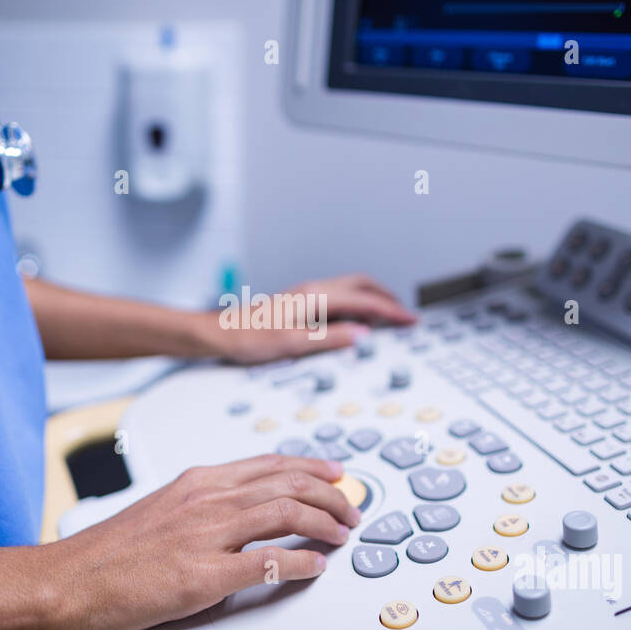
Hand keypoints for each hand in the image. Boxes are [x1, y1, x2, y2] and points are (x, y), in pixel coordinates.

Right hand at [55, 455, 358, 629]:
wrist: (66, 581)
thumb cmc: (106, 555)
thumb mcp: (161, 511)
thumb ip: (201, 507)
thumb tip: (238, 516)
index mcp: (196, 483)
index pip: (268, 464)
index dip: (310, 467)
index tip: (335, 475)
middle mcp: (205, 500)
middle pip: (286, 482)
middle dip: (329, 494)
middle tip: (350, 508)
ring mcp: (205, 535)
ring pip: (284, 512)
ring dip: (324, 522)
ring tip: (341, 534)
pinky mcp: (202, 574)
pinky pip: (268, 560)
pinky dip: (300, 562)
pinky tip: (314, 567)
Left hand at [210, 273, 416, 363]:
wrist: (220, 333)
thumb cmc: (248, 337)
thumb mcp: (291, 344)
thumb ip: (329, 339)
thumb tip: (361, 335)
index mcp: (315, 297)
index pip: (364, 301)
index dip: (391, 311)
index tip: (410, 320)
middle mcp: (313, 291)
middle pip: (362, 285)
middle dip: (388, 298)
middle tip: (406, 316)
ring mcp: (307, 296)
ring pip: (352, 290)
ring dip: (373, 300)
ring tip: (389, 318)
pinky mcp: (302, 304)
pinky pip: (339, 299)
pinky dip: (358, 306)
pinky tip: (357, 321)